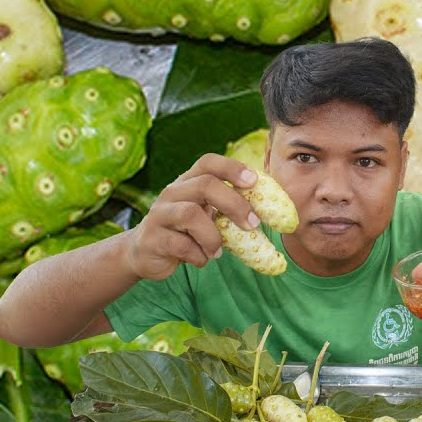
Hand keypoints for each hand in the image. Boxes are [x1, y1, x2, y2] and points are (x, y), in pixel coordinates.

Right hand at [125, 154, 259, 280]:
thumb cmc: (188, 230)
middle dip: (234, 204)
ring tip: (218, 250)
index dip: (232, 167)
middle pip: (205, 185)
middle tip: (252, 224)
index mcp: (189, 182)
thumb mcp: (208, 214)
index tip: (253, 181)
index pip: (208, 162)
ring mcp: (159, 214)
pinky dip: (199, 255)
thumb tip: (275, 213)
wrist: (145, 253)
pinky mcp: (152, 239)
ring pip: (190, 214)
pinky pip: (180, 244)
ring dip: (213, 236)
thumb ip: (231, 208)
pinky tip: (202, 259)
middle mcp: (172, 192)